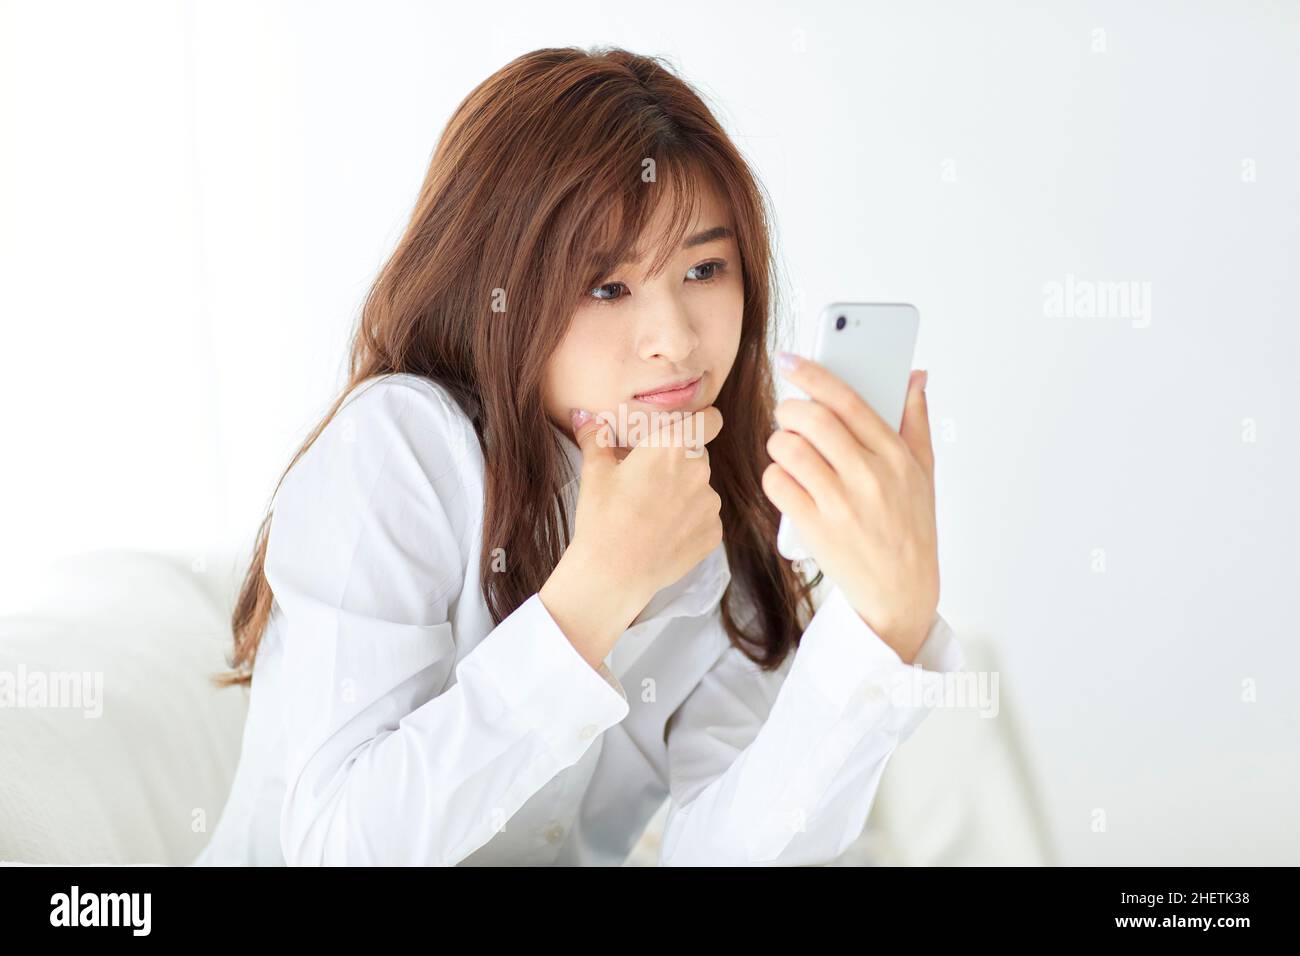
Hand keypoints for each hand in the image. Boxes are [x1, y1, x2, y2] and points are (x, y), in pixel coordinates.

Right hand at [540, 405, 724, 666]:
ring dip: (683, 493)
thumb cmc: (602, 518)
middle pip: (697, 455)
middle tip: (648, 481)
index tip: (690, 428)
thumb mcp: (594, 472)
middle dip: (678, 463)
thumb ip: (597, 438)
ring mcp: (709, 504)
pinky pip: (705, 518)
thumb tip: (585, 417)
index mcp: (671, 446)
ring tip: (652, 513)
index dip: (702, 421)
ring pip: (700, 488)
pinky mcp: (713, 533)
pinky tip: (663, 533)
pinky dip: (689, 521)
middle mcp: (698, 470)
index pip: (709, 420)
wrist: (613, 574)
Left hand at [762, 356, 938, 663]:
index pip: (848, 400)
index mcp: (895, 455)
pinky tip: (788, 482)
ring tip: (792, 453)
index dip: (814, 373)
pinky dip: (776, 477)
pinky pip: (778, 484)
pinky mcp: (816, 528)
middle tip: (790, 416)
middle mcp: (869, 475)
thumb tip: (914, 377)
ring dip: (781, 444)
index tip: (791, 360)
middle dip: (790, 409)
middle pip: (811, 418)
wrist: (901, 593)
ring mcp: (841, 503)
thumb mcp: (924, 473)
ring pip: (788, 448)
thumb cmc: (911, 529)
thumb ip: (915, 421)